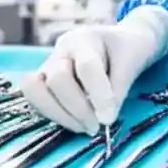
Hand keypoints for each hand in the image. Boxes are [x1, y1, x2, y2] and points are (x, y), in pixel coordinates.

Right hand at [22, 6, 167, 133]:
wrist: (116, 44)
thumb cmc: (125, 51)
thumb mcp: (132, 62)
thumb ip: (119, 88)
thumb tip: (105, 118)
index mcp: (85, 39)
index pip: (87, 66)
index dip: (97, 94)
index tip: (109, 118)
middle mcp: (61, 50)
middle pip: (57, 78)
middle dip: (77, 108)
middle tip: (97, 126)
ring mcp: (47, 66)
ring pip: (35, 90)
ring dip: (61, 115)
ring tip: (85, 128)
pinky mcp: (41, 84)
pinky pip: (36, 102)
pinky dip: (55, 116)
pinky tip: (77, 123)